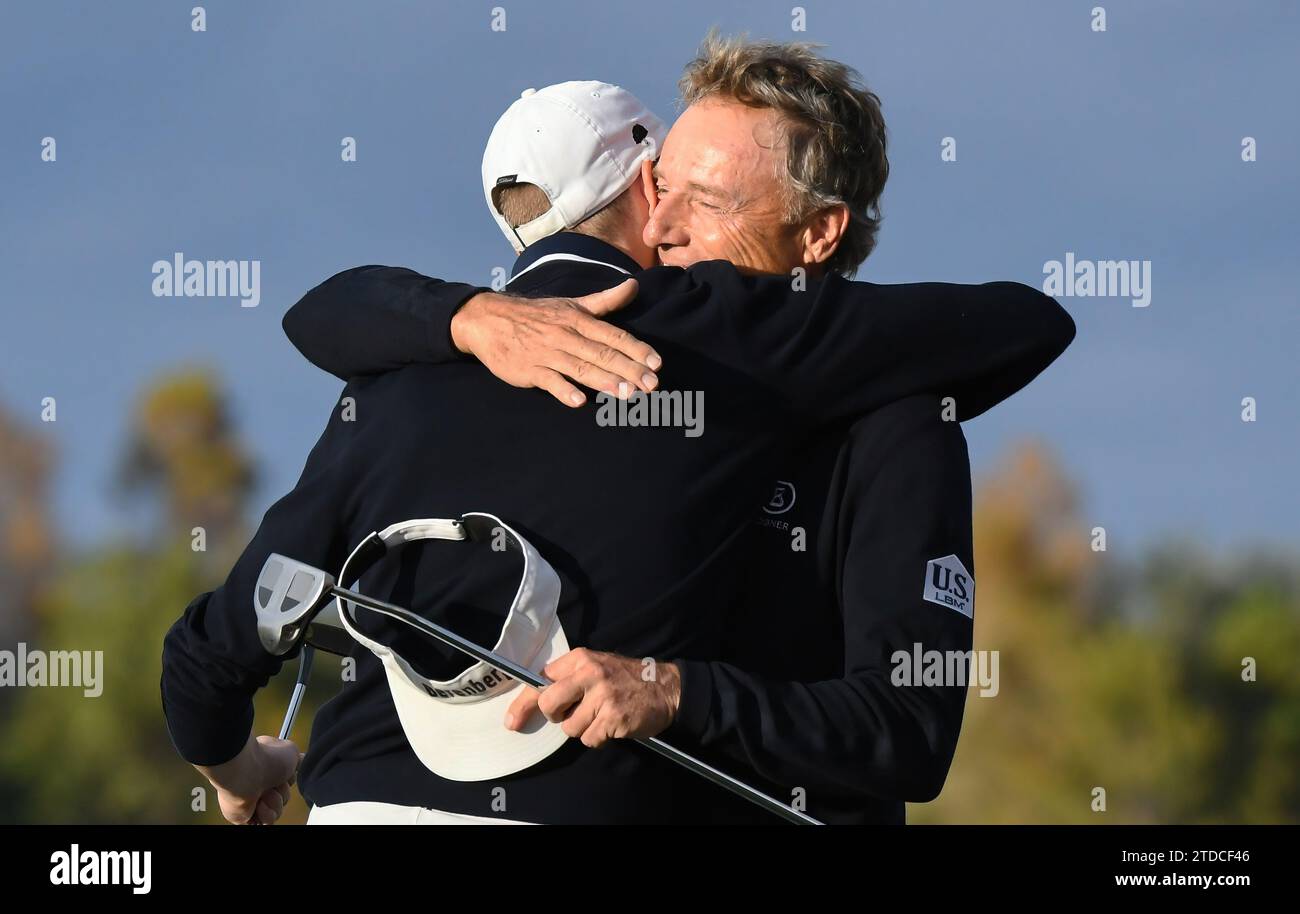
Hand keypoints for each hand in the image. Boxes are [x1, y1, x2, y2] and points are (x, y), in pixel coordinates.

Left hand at [195, 734, 301, 824]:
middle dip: (282, 792)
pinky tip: (260, 804)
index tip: (288, 774)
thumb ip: (297, 759)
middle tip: (274, 784)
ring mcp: (252, 798)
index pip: (286, 778)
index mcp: (267, 765)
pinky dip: (267, 814)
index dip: (289, 778)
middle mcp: (259, 781)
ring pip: (277, 809)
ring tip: (264, 794)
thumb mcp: (292, 751)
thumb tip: (301, 760)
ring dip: (275, 802)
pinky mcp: (246, 814)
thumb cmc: (266, 758)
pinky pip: (267, 820)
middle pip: (284, 795)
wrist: (245, 772)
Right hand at [449, 278, 662, 407]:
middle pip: (602, 354)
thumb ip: (605, 301)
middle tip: (651, 386)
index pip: (613, 335)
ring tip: (626, 394)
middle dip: (629, 370)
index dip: (636, 349)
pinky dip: (563, 390)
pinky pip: (549, 381)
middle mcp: (566, 336)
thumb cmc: (536, 315)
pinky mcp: (529, 370)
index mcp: (578, 320)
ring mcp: (548, 354)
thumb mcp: (572, 304)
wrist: (488, 320)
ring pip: (580, 368)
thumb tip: (634, 286)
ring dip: (604, 381)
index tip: (657, 363)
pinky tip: (579, 401)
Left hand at [504, 648, 680, 748]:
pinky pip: (589, 739)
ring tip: (602, 717)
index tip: (512, 720)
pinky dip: (599, 738)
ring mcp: (602, 697)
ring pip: (570, 728)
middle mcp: (589, 674)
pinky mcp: (613, 719)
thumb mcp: (598, 665)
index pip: (541, 680)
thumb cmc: (626, 679)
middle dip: (555, 716)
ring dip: (583, 729)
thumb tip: (538, 700)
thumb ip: (571, 677)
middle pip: (547, 704)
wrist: (665, 688)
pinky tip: (612, 726)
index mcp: (581, 658)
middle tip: (571, 715)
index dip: (523, 703)